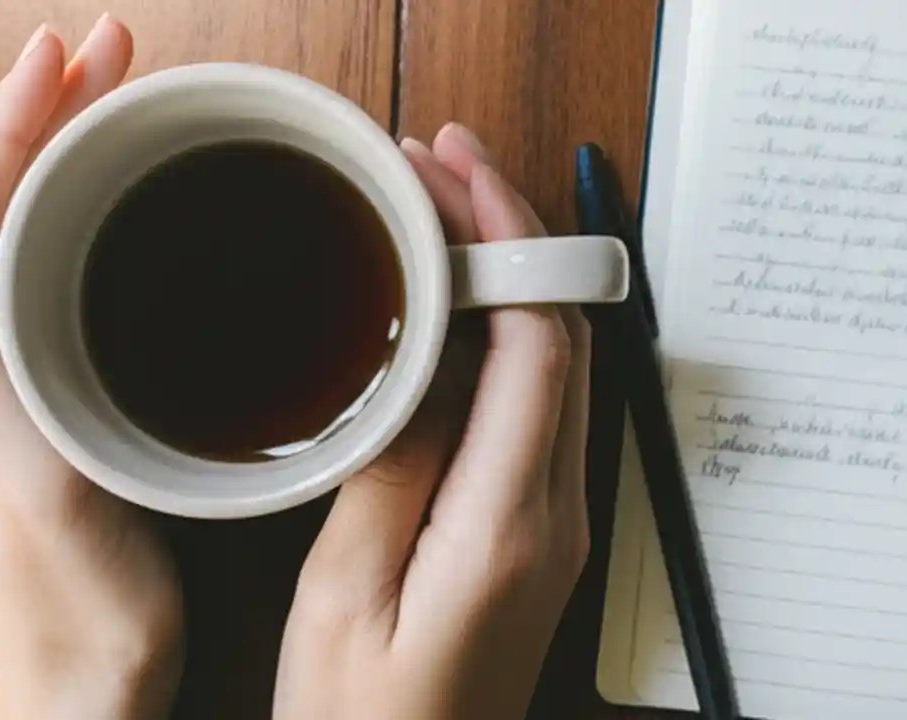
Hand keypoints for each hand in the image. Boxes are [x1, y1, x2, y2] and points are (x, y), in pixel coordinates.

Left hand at [0, 18, 181, 719]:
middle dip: (48, 121)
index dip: (17, 126)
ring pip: (33, 241)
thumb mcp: (34, 489)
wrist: (96, 680)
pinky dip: (97, 226)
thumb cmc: (78, 606)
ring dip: (71, 162)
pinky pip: (62, 286)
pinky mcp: (54, 403)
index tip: (68, 52)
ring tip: (122, 105)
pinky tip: (134, 217)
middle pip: (0, 212)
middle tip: (111, 53)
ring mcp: (10, 384)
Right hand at [272, 123, 591, 719]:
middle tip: (440, 169)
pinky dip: (506, 337)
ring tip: (441, 216)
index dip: (506, 242)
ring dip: (511, 280)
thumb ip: (387, 475)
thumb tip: (417, 366)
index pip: (538, 342)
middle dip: (513, 236)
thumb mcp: (343, 599)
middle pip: (563, 336)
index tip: (454, 175)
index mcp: (509, 526)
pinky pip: (538, 407)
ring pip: (557, 364)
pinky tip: (453, 311)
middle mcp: (557, 515)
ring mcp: (558, 522)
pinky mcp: (538, 531)